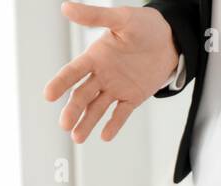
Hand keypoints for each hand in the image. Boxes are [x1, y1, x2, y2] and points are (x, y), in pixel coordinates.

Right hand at [44, 2, 179, 143]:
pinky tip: (105, 135)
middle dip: (73, 110)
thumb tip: (66, 7)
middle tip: (64, 124)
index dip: (60, 83)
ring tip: (78, 137)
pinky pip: (120, 114)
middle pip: (82, 95)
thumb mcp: (121, 18)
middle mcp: (102, 75)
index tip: (48, 95)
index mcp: (95, 57)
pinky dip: (113, 125)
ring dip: (87, 122)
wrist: (171, 39)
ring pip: (97, 108)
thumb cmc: (145, 26)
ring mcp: (116, 88)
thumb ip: (95, 16)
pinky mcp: (132, 98)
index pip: (73, 72)